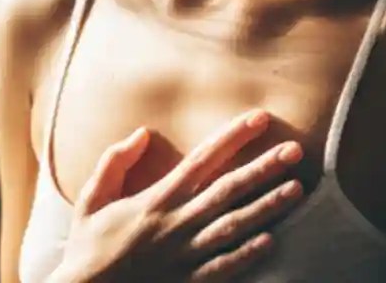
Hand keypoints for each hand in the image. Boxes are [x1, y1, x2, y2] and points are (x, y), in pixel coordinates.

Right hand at [49, 110, 304, 282]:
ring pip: (234, 225)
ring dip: (268, 207)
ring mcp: (185, 255)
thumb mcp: (89, 200)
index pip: (203, 159)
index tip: (260, 118)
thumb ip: (113, 163)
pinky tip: (272, 239)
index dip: (233, 137)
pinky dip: (248, 253)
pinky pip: (225, 266)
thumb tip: (142, 132)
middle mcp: (176, 224)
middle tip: (295, 150)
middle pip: (228, 189)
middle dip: (264, 168)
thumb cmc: (87, 249)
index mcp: (156, 200)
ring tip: (297, 189)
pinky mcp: (189, 281)